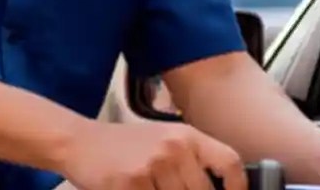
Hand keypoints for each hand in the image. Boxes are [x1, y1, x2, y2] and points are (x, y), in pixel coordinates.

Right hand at [60, 120, 245, 189]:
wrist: (81, 141)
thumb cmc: (126, 145)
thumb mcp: (165, 141)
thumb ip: (193, 161)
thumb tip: (218, 187)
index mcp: (187, 135)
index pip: (230, 163)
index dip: (238, 187)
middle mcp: (173, 148)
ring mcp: (152, 166)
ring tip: (153, 187)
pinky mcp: (130, 183)